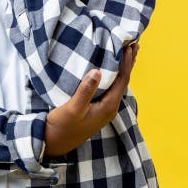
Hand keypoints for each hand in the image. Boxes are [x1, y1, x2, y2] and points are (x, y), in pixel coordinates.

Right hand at [43, 43, 138, 157]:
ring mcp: (104, 108)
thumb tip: (98, 71)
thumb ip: (86, 91)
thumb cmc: (62, 126)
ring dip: (122, 68)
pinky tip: (110, 69)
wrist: (53, 143)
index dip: (127, 63)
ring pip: (117, 84)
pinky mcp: (96, 107)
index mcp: (108, 107)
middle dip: (129, 63)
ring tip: (126, 53)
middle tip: (135, 44)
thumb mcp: (73, 108)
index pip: (122, 80)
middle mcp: (110, 107)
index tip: (129, 46)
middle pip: (123, 81)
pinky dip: (113, 74)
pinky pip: (110, 87)